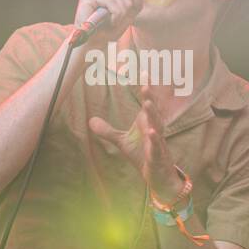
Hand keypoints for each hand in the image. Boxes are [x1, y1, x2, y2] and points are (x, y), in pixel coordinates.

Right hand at [75, 0, 144, 44]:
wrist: (90, 45)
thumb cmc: (107, 32)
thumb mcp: (127, 17)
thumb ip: (135, 4)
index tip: (125, 13)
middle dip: (127, 4)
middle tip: (121, 20)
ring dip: (121, 11)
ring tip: (115, 22)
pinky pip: (110, 0)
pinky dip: (116, 13)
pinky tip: (112, 22)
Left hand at [88, 83, 185, 204]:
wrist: (158, 176)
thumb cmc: (143, 155)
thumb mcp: (122, 142)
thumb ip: (108, 131)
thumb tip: (90, 120)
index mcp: (147, 123)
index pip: (147, 103)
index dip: (146, 89)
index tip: (143, 72)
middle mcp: (155, 129)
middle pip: (153, 111)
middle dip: (150, 98)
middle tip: (145, 85)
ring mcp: (157, 143)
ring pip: (157, 126)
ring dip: (153, 115)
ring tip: (148, 103)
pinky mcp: (157, 157)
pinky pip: (156, 147)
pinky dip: (154, 139)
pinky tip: (151, 132)